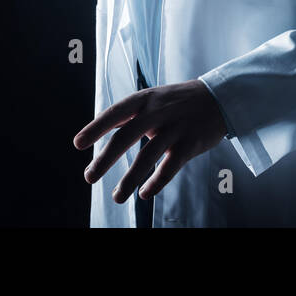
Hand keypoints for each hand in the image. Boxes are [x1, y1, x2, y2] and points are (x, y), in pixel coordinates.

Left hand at [72, 79, 228, 202]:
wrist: (218, 98)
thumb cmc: (178, 102)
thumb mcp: (153, 98)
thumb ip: (129, 115)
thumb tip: (99, 132)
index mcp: (145, 99)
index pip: (115, 113)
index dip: (96, 128)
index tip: (78, 144)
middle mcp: (157, 112)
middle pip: (126, 137)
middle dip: (106, 159)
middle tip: (89, 177)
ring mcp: (174, 128)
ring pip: (147, 157)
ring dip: (129, 179)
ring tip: (116, 197)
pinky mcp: (190, 144)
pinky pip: (169, 168)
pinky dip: (156, 182)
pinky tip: (144, 193)